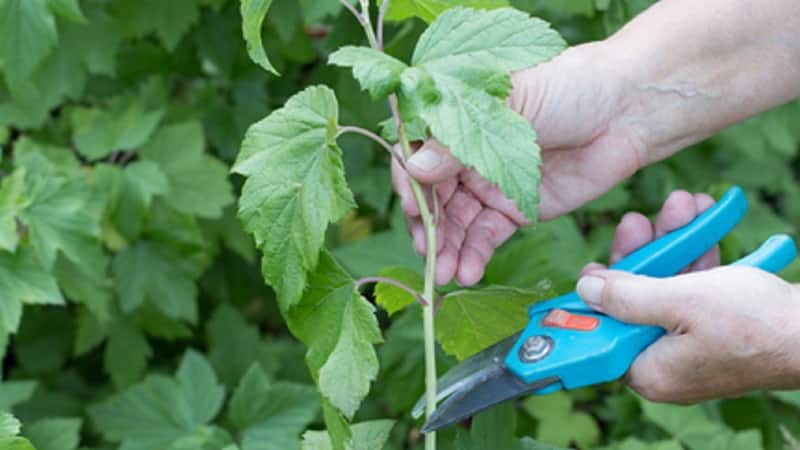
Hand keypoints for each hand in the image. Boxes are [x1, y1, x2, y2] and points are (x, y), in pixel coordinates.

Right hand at [393, 42, 650, 285]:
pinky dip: (473, 255)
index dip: (411, 183)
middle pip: (433, 196)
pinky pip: (485, 237)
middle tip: (427, 252)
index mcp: (457, 120)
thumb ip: (460, 140)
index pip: (418, 156)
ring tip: (444, 273)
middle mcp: (467, 155)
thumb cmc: (568, 86)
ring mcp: (490, 184)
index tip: (413, 207)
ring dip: (446, 249)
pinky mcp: (517, 210)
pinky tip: (466, 272)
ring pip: (456, 222)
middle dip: (427, 226)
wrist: (627, 109)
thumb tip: (415, 168)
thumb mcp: (511, 104)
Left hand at [576, 191, 799, 403]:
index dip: (595, 297)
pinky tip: (702, 221)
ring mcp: (692, 347)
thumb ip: (626, 296)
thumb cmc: (754, 323)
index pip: (604, 334)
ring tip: (681, 206)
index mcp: (649, 370)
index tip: (591, 266)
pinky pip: (693, 292)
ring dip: (672, 246)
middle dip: (641, 255)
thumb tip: (585, 290)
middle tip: (637, 221)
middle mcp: (666, 364)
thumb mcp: (679, 302)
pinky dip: (696, 260)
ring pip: (666, 290)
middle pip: (634, 304)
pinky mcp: (715, 330)